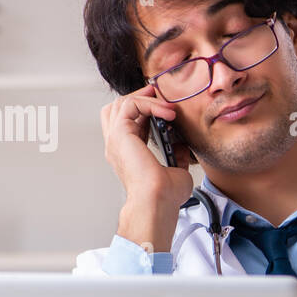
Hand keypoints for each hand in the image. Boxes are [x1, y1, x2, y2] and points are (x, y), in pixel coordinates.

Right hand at [100, 84, 194, 251]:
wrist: (158, 202)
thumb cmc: (165, 196)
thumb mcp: (175, 170)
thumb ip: (175, 155)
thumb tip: (181, 144)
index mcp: (126, 154)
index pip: (126, 123)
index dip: (143, 110)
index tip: (163, 108)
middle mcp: (117, 146)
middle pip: (115, 109)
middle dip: (137, 97)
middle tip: (157, 94)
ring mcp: (116, 140)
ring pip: (120, 103)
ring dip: (145, 98)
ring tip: (165, 103)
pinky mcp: (120, 135)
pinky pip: (130, 105)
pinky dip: (149, 104)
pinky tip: (167, 113)